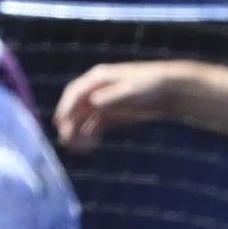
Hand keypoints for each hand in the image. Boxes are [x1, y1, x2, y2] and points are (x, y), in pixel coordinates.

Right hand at [54, 61, 179, 149]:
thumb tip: (92, 102)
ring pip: (84, 120)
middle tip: (65, 141)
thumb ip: (111, 97)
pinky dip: (89, 137)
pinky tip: (88, 149)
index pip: (75, 92)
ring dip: (78, 133)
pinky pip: (94, 127)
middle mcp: (96, 89)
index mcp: (98, 78)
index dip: (66, 107)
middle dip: (69, 124)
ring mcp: (102, 102)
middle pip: (76, 108)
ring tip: (76, 150)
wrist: (167, 90)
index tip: (60, 123)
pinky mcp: (110, 114)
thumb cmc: (149, 85)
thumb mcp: (130, 90)